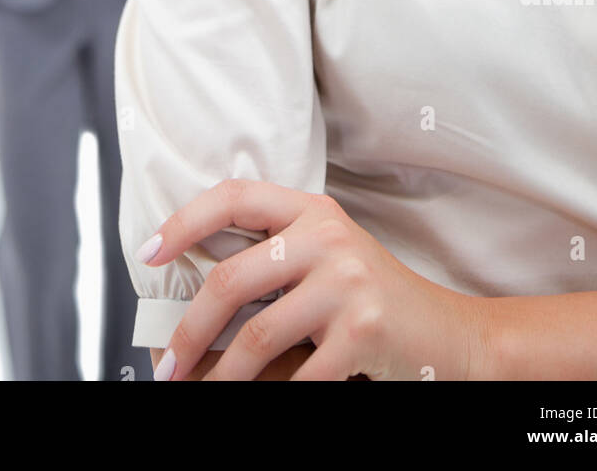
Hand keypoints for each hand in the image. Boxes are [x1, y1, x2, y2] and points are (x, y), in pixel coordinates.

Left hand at [137, 178, 493, 380]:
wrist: (448, 334)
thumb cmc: (373, 301)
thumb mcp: (327, 261)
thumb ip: (274, 262)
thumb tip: (191, 302)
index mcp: (312, 211)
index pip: (234, 196)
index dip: (184, 221)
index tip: (148, 253)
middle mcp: (328, 237)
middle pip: (231, 279)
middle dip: (188, 330)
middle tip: (167, 365)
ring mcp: (348, 283)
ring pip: (256, 338)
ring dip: (220, 378)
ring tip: (201, 393)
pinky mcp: (363, 331)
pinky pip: (298, 378)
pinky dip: (270, 398)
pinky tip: (258, 401)